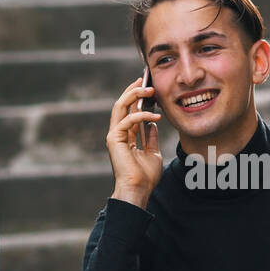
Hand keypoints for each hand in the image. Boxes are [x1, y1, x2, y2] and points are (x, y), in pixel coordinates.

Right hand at [106, 77, 162, 204]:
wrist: (139, 189)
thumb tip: (152, 124)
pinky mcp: (114, 139)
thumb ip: (151, 138)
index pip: (129, 111)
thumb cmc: (145, 176)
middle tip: (146, 81)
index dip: (136, 97)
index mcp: (126, 136)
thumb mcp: (153, 152)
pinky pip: (127, 120)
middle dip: (133, 90)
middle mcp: (118, 133)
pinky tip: (155, 117)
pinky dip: (141, 115)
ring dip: (134, 95)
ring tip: (149, 89)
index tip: (147, 86)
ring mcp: (114, 135)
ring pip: (120, 107)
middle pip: (121, 105)